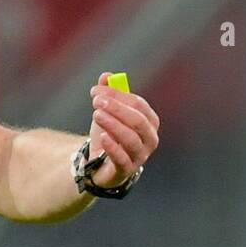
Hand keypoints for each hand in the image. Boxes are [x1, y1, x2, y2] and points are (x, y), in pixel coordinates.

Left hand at [87, 71, 159, 187]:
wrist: (100, 163)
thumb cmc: (108, 134)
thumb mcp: (106, 113)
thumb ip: (108, 94)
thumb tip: (106, 76)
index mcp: (149, 121)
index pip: (138, 104)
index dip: (117, 95)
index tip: (95, 90)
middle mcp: (149, 138)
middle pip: (137, 121)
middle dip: (117, 108)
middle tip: (96, 101)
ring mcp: (140, 156)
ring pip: (131, 139)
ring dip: (113, 124)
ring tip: (96, 114)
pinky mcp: (127, 170)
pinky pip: (123, 159)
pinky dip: (113, 147)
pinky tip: (102, 137)